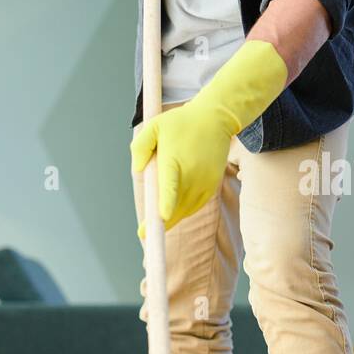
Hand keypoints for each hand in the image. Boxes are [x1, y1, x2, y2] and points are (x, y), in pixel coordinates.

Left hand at [131, 40, 287, 234]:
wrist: (216, 119)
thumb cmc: (181, 123)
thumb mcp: (154, 126)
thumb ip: (140, 146)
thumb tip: (138, 170)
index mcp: (175, 160)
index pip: (171, 187)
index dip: (166, 204)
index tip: (160, 219)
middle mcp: (193, 174)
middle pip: (176, 206)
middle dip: (160, 222)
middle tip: (144, 234)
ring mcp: (205, 182)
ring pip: (186, 210)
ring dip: (172, 219)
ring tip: (155, 225)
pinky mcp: (212, 186)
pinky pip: (195, 206)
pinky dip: (184, 212)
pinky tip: (173, 213)